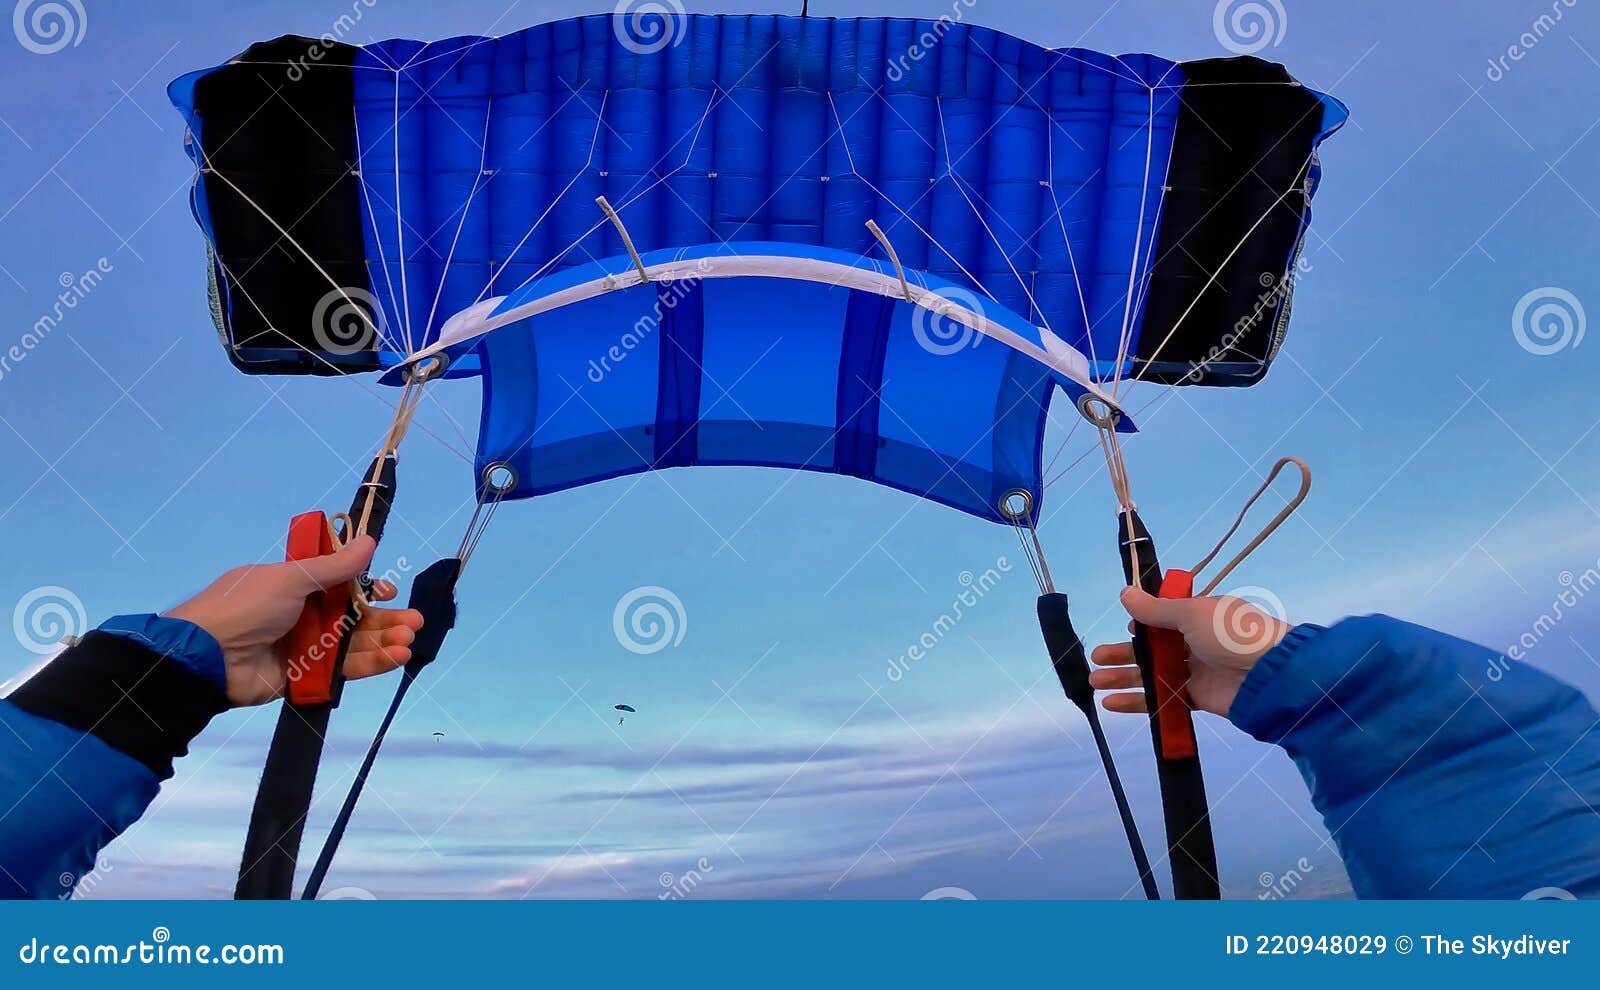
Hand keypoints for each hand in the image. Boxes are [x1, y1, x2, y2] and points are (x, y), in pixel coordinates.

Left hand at [166, 536, 423, 706]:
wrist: (208, 657)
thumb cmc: (246, 606)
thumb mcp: (291, 578)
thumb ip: (335, 567)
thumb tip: (368, 540)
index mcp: (296, 586)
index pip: (341, 586)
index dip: (367, 589)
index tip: (388, 592)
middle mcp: (303, 615)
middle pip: (354, 617)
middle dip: (385, 619)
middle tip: (413, 622)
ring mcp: (305, 647)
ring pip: (354, 643)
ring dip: (384, 640)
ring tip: (408, 640)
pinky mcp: (306, 676)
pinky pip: (344, 669)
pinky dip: (371, 663)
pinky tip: (395, 657)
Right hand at [1088, 587, 1289, 717]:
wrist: (1271, 676)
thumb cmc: (1232, 634)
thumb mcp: (1192, 613)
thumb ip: (1155, 610)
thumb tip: (1125, 593)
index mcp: (1198, 615)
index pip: (1164, 618)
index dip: (1142, 624)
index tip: (1127, 628)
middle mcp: (1196, 642)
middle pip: (1152, 647)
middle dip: (1123, 653)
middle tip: (1096, 658)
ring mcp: (1196, 671)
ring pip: (1152, 673)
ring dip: (1124, 677)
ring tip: (1095, 682)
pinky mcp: (1197, 698)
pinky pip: (1162, 698)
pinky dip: (1137, 701)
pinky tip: (1113, 703)